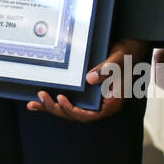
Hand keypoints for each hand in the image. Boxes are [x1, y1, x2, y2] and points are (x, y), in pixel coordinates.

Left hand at [27, 38, 146, 121]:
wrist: (128, 48)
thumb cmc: (125, 54)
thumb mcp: (117, 60)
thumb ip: (106, 70)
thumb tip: (91, 78)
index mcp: (112, 102)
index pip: (91, 115)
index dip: (75, 111)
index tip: (61, 100)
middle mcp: (101, 104)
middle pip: (77, 115)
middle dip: (58, 109)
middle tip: (42, 97)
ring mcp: (93, 100)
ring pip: (70, 111)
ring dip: (52, 108)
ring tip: (35, 102)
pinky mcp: (85, 94)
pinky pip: (68, 102)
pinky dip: (53, 103)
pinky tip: (38, 103)